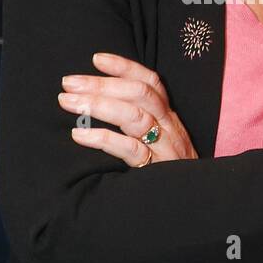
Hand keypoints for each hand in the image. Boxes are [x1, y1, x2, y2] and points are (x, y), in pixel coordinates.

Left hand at [58, 52, 198, 166]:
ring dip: (98, 106)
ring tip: (68, 103)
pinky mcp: (157, 170)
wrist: (193, 203)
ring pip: (135, 117)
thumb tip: (98, 103)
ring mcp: (165, 148)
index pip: (150, 82)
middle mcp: (170, 127)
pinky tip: (79, 135)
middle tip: (68, 83)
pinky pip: (131, 150)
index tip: (96, 59)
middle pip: (139, 94)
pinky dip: (103, 139)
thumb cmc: (169, 170)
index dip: (124, 67)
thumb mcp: (160, 141)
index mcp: (168, 117)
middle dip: (101, 84)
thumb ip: (138, 122)